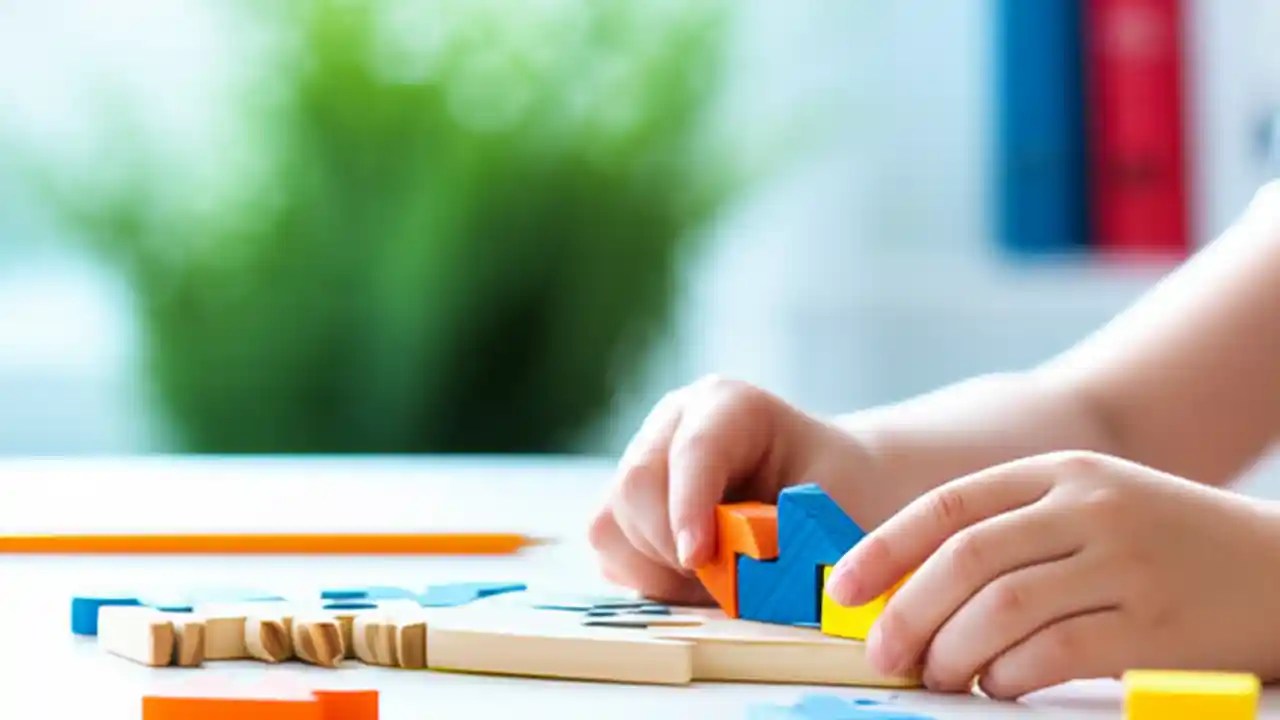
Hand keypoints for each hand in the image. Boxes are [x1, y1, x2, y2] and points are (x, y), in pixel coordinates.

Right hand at [588, 375, 872, 602]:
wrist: (833, 487)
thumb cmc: (839, 491)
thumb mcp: (833, 508)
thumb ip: (791, 538)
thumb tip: (740, 575)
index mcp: (727, 404)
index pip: (694, 450)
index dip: (688, 506)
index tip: (698, 558)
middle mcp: (673, 422)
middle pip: (637, 485)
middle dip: (670, 546)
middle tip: (721, 586)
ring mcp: (644, 461)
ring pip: (612, 523)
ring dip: (657, 568)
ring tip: (715, 583)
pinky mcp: (627, 504)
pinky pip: (610, 550)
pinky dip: (646, 579)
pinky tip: (693, 582)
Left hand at [825, 450, 1279, 698]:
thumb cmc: (1165, 541)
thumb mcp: (1091, 504)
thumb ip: (1012, 529)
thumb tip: (910, 586)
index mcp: (1060, 471)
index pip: (949, 506)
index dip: (885, 549)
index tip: (843, 591)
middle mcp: (1088, 508)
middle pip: (965, 560)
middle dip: (907, 612)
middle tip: (883, 654)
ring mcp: (1124, 565)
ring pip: (1002, 610)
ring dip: (952, 652)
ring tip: (939, 674)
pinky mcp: (1155, 627)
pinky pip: (1054, 655)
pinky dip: (1009, 677)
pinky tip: (997, 686)